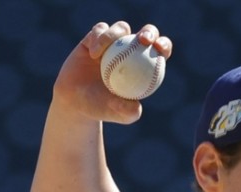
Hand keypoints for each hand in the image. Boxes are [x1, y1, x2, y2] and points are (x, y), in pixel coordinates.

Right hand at [53, 21, 173, 124]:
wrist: (76, 100)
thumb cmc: (101, 108)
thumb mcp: (116, 114)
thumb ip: (128, 111)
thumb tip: (137, 106)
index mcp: (144, 65)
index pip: (159, 51)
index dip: (164, 45)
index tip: (159, 49)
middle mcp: (131, 50)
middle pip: (146, 33)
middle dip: (150, 31)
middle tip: (144, 40)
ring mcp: (113, 42)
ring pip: (121, 28)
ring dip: (115, 35)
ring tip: (100, 53)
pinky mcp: (94, 37)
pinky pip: (99, 30)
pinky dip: (98, 38)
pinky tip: (93, 53)